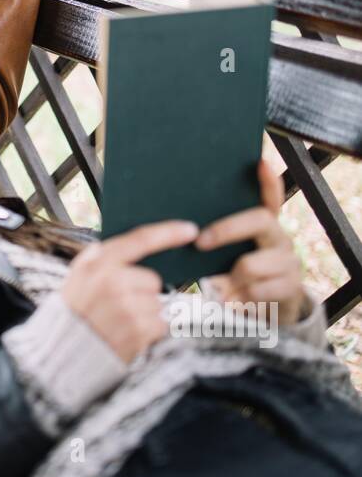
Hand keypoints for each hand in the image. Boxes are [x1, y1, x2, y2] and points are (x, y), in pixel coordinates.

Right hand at [60, 219, 199, 363]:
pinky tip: (126, 336)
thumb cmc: (72, 313)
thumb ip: (97, 257)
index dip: (168, 233)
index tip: (190, 229)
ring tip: (118, 324)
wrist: (60, 356)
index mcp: (96, 264)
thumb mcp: (76, 277)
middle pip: (153, 280)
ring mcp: (126, 308)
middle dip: (141, 293)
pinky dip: (148, 333)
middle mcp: (112, 283)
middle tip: (118, 307)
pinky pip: (160, 325)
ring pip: (157, 304)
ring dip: (144, 315)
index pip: (139, 240)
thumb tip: (128, 244)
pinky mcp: (137, 332)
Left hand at [194, 157, 304, 325]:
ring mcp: (288, 261)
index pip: (271, 198)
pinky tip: (232, 303)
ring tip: (217, 290)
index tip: (260, 163)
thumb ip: (217, 241)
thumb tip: (185, 233)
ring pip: (250, 264)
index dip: (268, 182)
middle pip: (259, 220)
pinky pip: (256, 291)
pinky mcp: (291, 286)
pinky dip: (238, 300)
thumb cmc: (240, 278)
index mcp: (264, 227)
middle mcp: (279, 238)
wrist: (270, 313)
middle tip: (200, 243)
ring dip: (228, 280)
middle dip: (226, 229)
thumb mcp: (230, 256)